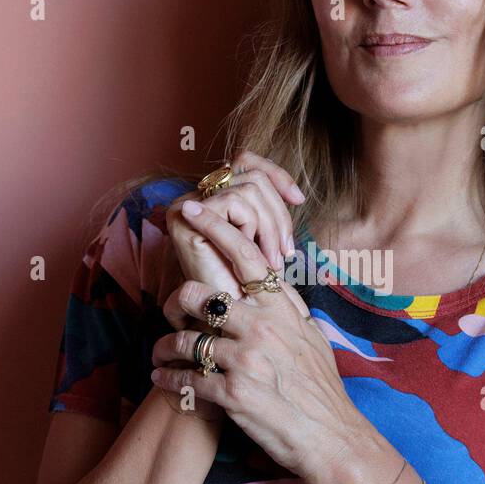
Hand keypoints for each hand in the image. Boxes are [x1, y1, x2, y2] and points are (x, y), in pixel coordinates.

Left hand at [149, 208, 367, 477]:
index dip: (216, 229)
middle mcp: (262, 327)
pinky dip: (167, 380)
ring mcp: (246, 360)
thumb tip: (272, 285)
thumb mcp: (311, 338)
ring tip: (159, 356)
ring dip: (164, 349)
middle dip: (177, 304)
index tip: (192, 211)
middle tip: (173, 315)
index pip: (246, 257)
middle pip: (198, 294)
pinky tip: (161, 380)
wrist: (330, 437)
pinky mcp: (232, 394)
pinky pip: (185, 379)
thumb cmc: (321, 389)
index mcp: (282, 309)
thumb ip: (287, 310)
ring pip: (183, 339)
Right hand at [165, 151, 304, 298]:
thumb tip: (296, 195)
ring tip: (269, 261)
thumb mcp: (265, 244)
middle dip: (279, 214)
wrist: (231, 321)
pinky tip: (248, 254)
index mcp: (213, 200)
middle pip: (252, 175)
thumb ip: (271, 214)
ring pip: (248, 188)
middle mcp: (196, 198)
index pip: (246, 162)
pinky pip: (234, 203)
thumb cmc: (248, 288)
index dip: (277, 175)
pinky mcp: (185, 217)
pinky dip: (251, 228)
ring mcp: (187, 205)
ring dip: (269, 227)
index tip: (299, 200)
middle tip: (285, 252)